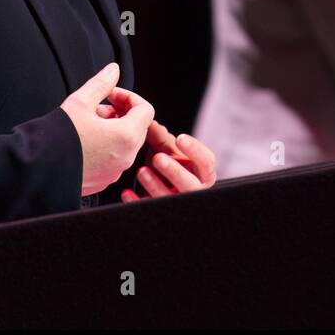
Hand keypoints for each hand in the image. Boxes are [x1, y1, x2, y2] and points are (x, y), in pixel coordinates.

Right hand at [60, 63, 154, 196]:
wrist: (36, 169)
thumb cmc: (57, 139)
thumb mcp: (80, 102)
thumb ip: (101, 83)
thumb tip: (112, 71)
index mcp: (126, 137)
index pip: (145, 110)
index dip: (128, 97)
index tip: (111, 95)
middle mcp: (125, 157)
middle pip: (138, 127)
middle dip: (121, 113)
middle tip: (98, 108)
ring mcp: (115, 172)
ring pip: (126, 144)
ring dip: (114, 129)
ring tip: (88, 123)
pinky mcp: (103, 180)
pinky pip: (114, 159)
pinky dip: (107, 146)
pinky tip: (85, 141)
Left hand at [98, 94, 216, 201]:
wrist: (157, 190)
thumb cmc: (168, 170)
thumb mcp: (167, 152)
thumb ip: (162, 138)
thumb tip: (149, 121)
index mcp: (201, 173)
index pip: (207, 162)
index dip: (195, 150)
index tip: (180, 138)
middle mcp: (194, 190)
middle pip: (191, 184)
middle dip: (175, 171)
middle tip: (158, 158)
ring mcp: (177, 203)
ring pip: (170, 198)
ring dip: (155, 185)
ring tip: (141, 171)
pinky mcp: (161, 214)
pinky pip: (149, 209)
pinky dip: (138, 200)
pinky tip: (127, 193)